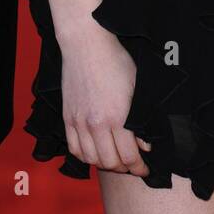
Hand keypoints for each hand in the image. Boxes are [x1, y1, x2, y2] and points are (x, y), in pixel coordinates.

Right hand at [59, 20, 151, 176]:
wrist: (86, 45)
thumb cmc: (115, 62)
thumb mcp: (138, 89)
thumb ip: (142, 120)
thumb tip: (145, 145)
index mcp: (117, 118)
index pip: (129, 157)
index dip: (139, 167)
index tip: (144, 168)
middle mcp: (96, 124)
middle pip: (110, 163)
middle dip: (124, 168)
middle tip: (131, 163)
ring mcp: (79, 122)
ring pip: (91, 159)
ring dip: (104, 163)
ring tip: (114, 158)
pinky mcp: (67, 117)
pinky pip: (74, 148)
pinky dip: (85, 156)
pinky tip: (95, 150)